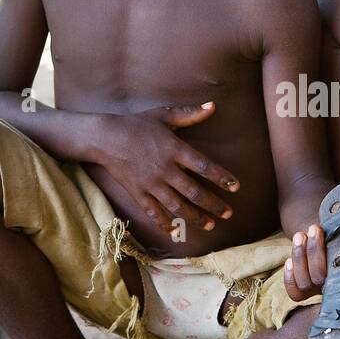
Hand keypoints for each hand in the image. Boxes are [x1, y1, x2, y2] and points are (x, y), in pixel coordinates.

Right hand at [87, 102, 239, 234]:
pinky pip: (153, 212)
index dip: (221, 177)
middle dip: (214, 204)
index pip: (204, 166)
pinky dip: (165, 224)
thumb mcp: (163, 115)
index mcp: (174, 149)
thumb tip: (212, 105)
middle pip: (194, 191)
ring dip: (195, 217)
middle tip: (228, 213)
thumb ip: (189, 113)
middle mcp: (165, 169)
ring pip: (177, 206)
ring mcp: (150, 183)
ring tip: (211, 225)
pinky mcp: (137, 192)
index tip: (235, 186)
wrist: (104, 137)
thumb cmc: (136, 124)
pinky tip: (176, 232)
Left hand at [283, 204, 339, 302]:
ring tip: (302, 234)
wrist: (323, 230)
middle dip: (317, 253)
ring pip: (308, 284)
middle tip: (316, 228)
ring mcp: (322, 288)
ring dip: (301, 257)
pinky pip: (295, 292)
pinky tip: (291, 259)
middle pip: (326, 280)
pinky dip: (290, 275)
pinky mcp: (304, 289)